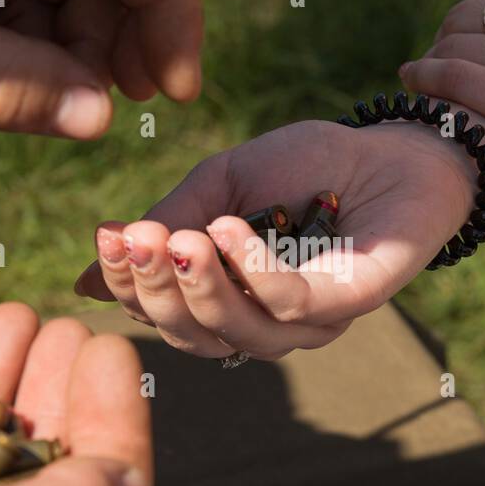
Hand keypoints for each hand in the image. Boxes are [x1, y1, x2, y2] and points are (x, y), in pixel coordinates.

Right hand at [74, 115, 484, 359]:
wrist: (396, 149)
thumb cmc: (307, 164)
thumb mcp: (222, 183)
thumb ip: (166, 223)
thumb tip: (88, 278)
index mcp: (224, 298)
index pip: (162, 313)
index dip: (128, 284)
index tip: (108, 236)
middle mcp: (260, 323)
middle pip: (192, 336)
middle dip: (156, 289)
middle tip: (138, 239)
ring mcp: (305, 323)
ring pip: (236, 332)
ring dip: (200, 287)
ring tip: (179, 239)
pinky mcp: (347, 305)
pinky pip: (289, 305)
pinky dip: (253, 270)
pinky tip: (229, 230)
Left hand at [399, 0, 484, 176]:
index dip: (468, 15)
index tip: (459, 35)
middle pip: (466, 17)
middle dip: (445, 41)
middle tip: (430, 66)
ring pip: (455, 51)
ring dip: (430, 67)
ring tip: (418, 85)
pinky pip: (460, 90)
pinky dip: (432, 91)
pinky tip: (421, 102)